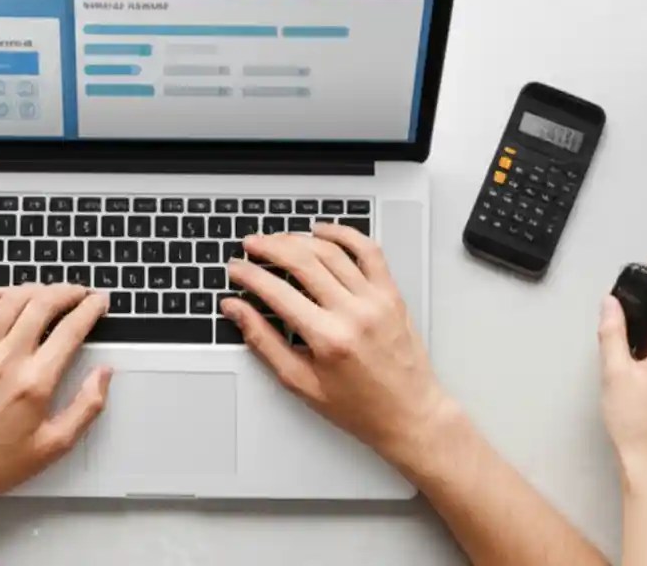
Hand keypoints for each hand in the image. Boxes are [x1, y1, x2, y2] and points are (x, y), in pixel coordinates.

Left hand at [0, 284, 110, 522]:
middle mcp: (7, 360)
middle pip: (43, 304)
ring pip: (11, 300)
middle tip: (79, 293)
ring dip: (35, 288)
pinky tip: (4, 297)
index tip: (99, 303)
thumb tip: (103, 374)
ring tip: (49, 292)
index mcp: (35, 383)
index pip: (71, 329)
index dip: (90, 309)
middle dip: (68, 291)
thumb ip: (86, 407)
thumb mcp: (55, 446)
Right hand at [221, 224, 452, 472]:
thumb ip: (264, 342)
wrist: (411, 414)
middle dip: (269, 248)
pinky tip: (323, 232)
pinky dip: (344, 234)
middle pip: (302, 262)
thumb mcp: (301, 383)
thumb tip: (236, 311)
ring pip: (331, 251)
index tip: (236, 270)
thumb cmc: (360, 407)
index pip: (277, 292)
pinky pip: (369, 251)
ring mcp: (376, 300)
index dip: (249, 275)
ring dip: (299, 239)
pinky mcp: (392, 294)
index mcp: (328, 339)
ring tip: (278, 239)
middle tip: (251, 246)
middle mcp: (353, 313)